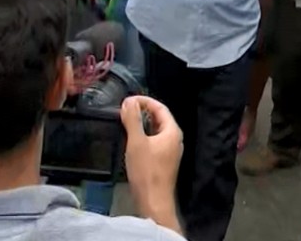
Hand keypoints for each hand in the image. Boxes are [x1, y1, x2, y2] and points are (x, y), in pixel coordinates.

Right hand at [121, 96, 182, 217]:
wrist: (153, 201)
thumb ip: (133, 120)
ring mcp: (171, 151)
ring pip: (156, 130)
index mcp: (172, 131)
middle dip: (143, 111)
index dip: (144, 100)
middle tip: (125, 109)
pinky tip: (132, 139)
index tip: (128, 99)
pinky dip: (144, 135)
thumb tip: (129, 101)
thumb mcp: (137, 142)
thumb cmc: (147, 170)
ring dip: (142, 123)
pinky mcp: (165, 161)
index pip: (160, 107)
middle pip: (160, 118)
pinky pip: (155, 141)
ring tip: (126, 120)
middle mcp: (175, 139)